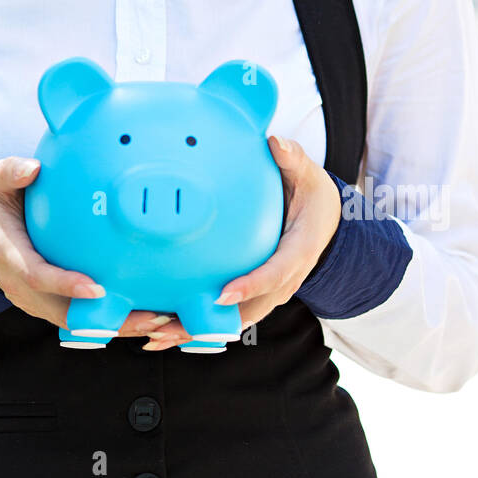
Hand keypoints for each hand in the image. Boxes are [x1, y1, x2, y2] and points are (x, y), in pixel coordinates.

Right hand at [0, 157, 173, 340]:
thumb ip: (12, 172)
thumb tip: (34, 167)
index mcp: (10, 255)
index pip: (37, 275)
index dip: (65, 285)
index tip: (97, 287)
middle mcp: (22, 286)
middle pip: (66, 314)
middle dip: (107, 320)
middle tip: (152, 315)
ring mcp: (35, 300)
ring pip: (78, 323)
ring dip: (117, 326)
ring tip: (162, 319)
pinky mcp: (48, 304)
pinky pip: (80, 318)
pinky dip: (111, 320)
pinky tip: (146, 312)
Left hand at [139, 135, 342, 350]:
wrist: (326, 224)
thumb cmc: (313, 198)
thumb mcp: (309, 176)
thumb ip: (291, 159)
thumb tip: (274, 142)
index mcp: (296, 254)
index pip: (274, 274)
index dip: (249, 286)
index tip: (220, 294)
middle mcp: (281, 283)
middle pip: (244, 312)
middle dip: (207, 323)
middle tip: (166, 326)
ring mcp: (266, 294)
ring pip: (229, 322)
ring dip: (192, 331)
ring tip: (151, 335)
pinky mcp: (251, 296)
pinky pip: (222, 316)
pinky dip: (194, 324)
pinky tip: (157, 328)